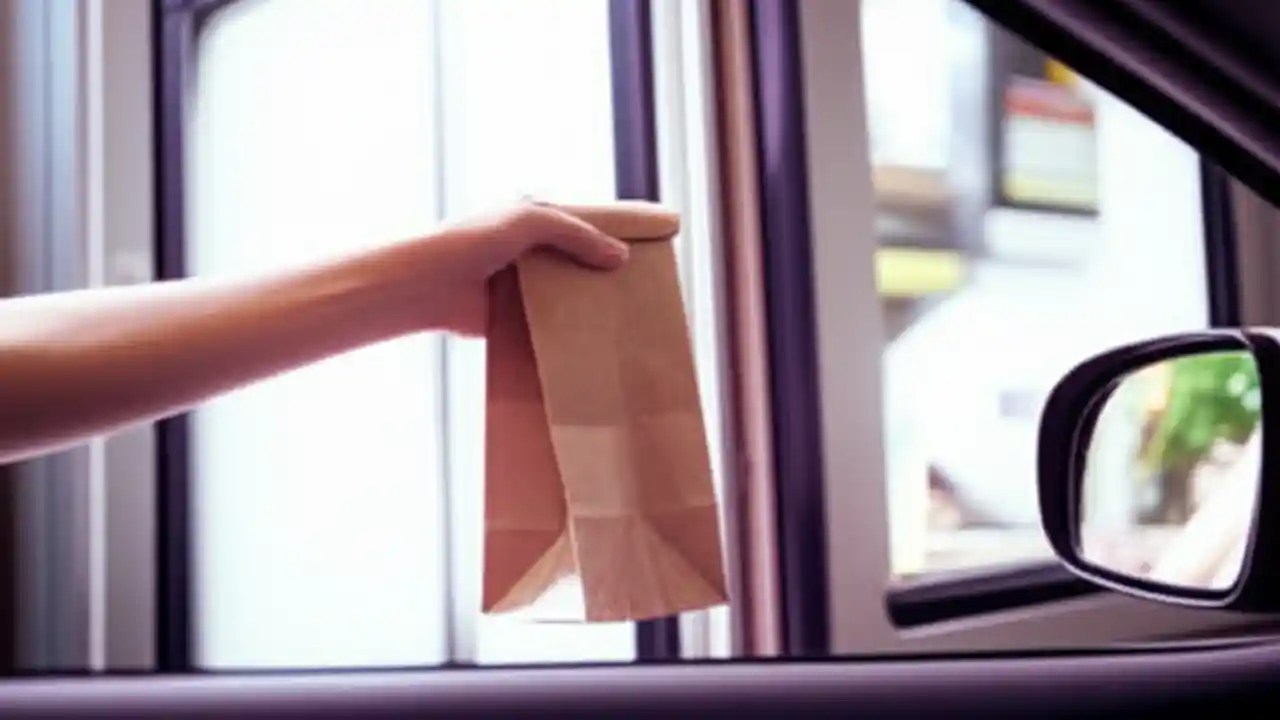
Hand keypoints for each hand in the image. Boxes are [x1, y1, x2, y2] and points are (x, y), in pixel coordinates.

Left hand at [394, 202, 630, 335]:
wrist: (427, 285)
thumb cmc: (473, 241)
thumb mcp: (532, 222)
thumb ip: (578, 235)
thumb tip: (621, 258)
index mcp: (536, 217)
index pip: (588, 221)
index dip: (619, 230)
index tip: (655, 239)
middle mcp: (532, 249)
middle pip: (583, 259)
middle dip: (610, 271)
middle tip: (648, 285)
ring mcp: (524, 283)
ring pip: (570, 291)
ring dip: (592, 302)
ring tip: (631, 315)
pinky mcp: (515, 316)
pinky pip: (551, 321)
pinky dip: (570, 329)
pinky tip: (596, 339)